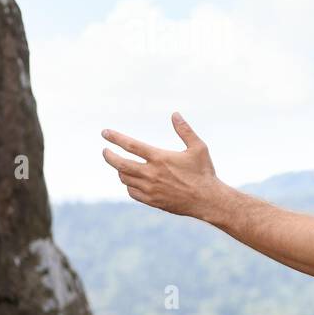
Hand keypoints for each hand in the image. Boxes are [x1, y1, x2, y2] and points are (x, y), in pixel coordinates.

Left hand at [101, 113, 225, 218]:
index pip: (130, 145)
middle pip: (120, 164)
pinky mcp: (152, 201)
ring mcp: (150, 188)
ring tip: (121, 165)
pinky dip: (128, 185)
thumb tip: (175, 114)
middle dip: (109, 156)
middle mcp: (151, 173)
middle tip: (105, 151)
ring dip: (120, 170)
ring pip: (124, 178)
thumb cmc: (204, 172)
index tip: (105, 133)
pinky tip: (132, 181)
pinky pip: (132, 192)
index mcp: (160, 158)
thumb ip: (185, 130)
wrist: (208, 200)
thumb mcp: (199, 148)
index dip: (115, 137)